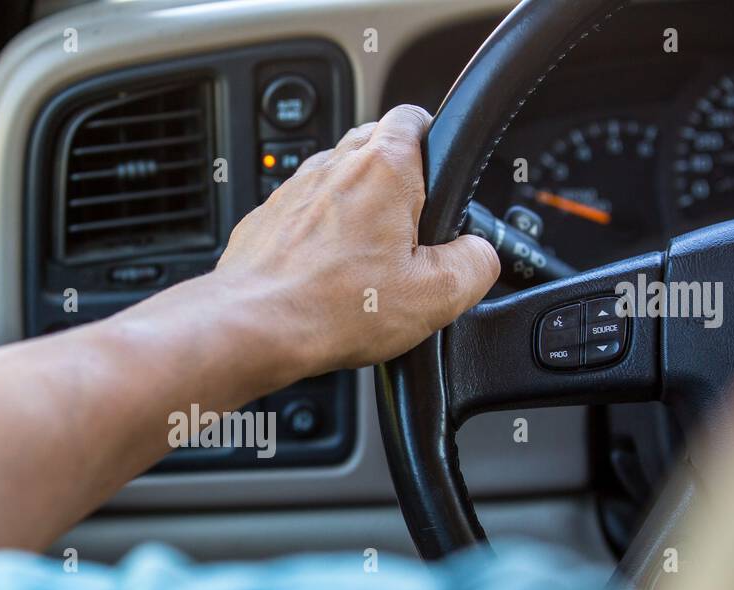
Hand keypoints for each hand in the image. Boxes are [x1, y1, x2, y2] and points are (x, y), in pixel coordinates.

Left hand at [213, 104, 500, 374]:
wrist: (254, 328)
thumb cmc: (332, 309)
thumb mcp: (435, 297)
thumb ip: (475, 264)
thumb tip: (479, 255)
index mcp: (384, 168)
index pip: (416, 118)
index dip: (434, 143)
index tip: (440, 179)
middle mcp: (334, 165)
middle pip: (374, 146)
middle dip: (397, 180)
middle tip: (408, 232)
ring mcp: (293, 191)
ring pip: (336, 181)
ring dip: (355, 209)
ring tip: (365, 261)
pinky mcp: (265, 221)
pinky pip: (301, 215)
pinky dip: (317, 236)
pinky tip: (324, 277)